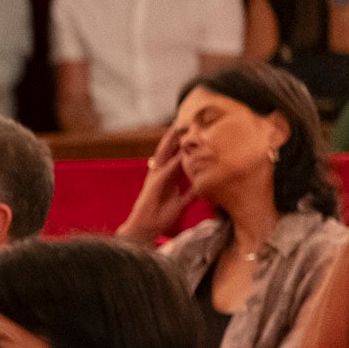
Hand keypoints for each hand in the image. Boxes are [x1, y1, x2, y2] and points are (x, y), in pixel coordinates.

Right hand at [119, 123, 198, 240]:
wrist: (145, 228)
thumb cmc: (161, 217)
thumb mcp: (181, 202)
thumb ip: (191, 193)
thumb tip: (203, 187)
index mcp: (167, 176)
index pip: (175, 154)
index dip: (183, 142)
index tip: (193, 129)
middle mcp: (160, 173)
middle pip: (169, 149)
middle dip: (177, 135)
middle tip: (186, 119)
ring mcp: (155, 177)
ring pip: (164, 154)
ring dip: (172, 141)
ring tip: (180, 127)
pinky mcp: (154, 185)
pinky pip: (166, 170)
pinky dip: (174, 161)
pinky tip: (181, 153)